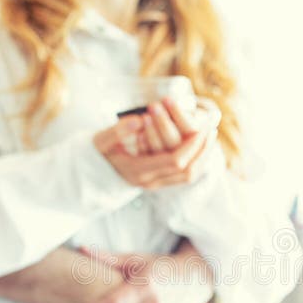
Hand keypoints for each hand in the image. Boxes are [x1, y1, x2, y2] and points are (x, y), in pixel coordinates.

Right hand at [93, 99, 209, 188]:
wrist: (92, 174)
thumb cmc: (97, 153)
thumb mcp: (101, 140)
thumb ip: (117, 130)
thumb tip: (138, 119)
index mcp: (138, 171)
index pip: (175, 161)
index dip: (191, 145)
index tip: (200, 127)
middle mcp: (150, 181)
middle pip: (187, 171)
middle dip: (202, 150)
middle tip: (211, 129)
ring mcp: (156, 184)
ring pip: (189, 176)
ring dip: (203, 157)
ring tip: (210, 136)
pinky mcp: (159, 181)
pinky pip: (185, 176)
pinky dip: (197, 161)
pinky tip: (202, 146)